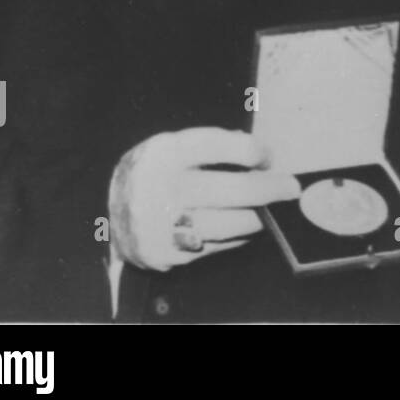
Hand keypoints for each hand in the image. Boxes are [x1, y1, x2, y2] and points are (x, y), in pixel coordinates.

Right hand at [108, 126, 299, 271]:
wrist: (109, 212)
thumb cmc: (155, 172)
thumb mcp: (172, 147)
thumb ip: (213, 147)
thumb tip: (263, 158)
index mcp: (164, 153)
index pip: (214, 145)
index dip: (249, 150)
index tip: (268, 156)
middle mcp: (160, 189)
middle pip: (229, 189)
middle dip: (268, 189)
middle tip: (291, 188)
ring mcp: (162, 226)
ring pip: (228, 223)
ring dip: (258, 217)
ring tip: (272, 209)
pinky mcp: (167, 255)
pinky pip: (216, 246)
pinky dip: (237, 236)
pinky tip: (247, 225)